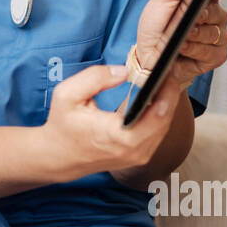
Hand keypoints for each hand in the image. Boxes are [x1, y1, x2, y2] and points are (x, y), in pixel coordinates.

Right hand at [43, 61, 186, 181]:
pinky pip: (157, 134)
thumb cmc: (62, 126)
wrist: (57, 157)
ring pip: (165, 127)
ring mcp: (138, 156)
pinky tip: (155, 100)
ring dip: (166, 104)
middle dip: (170, 93)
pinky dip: (159, 116)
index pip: (158, 112)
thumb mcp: (67, 94)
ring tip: (163, 82)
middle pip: (167, 119)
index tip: (168, 68)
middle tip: (168, 70)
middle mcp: (133, 150)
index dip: (168, 89)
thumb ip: (95, 78)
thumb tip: (124, 71)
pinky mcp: (138, 157)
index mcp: (119, 135)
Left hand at [136, 0, 226, 88]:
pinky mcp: (217, 55)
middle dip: (197, 15)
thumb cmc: (155, 29)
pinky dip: (194, 51)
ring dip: (193, 36)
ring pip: (214, 32)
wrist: (149, 60)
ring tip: (178, 38)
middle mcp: (214, 15)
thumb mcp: (162, 1)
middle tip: (186, 18)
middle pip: (215, 10)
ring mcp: (218, 35)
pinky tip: (182, 51)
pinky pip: (211, 51)